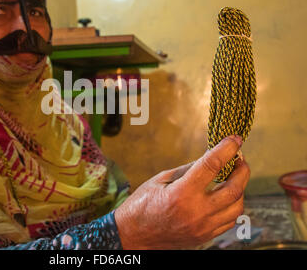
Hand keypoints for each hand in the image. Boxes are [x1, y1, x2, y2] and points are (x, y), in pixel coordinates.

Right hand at [114, 135, 249, 249]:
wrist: (134, 235)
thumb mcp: (161, 180)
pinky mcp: (205, 237)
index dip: (226, 149)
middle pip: (233, 188)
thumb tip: (209, 157)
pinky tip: (226, 196)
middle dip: (242, 170)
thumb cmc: (142, 205)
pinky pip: (229, 221)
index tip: (234, 139)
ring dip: (240, 189)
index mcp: (181, 193)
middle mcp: (196, 212)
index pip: (212, 165)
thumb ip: (187, 169)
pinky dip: (233, 206)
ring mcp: (203, 227)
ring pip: (237, 206)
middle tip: (240, 158)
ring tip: (234, 177)